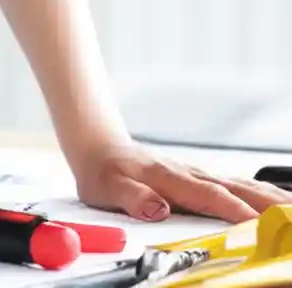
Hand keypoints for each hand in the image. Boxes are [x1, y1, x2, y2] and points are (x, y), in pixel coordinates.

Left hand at [73, 141, 291, 222]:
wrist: (101, 149)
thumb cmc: (106, 170)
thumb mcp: (107, 186)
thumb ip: (132, 197)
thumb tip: (158, 209)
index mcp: (170, 178)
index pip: (209, 196)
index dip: (234, 210)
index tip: (257, 225)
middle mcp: (191, 174)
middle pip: (237, 189)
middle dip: (267, 205)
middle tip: (290, 220)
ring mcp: (199, 175)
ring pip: (242, 186)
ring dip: (271, 198)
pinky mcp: (202, 179)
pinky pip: (238, 186)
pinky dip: (262, 194)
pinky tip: (278, 202)